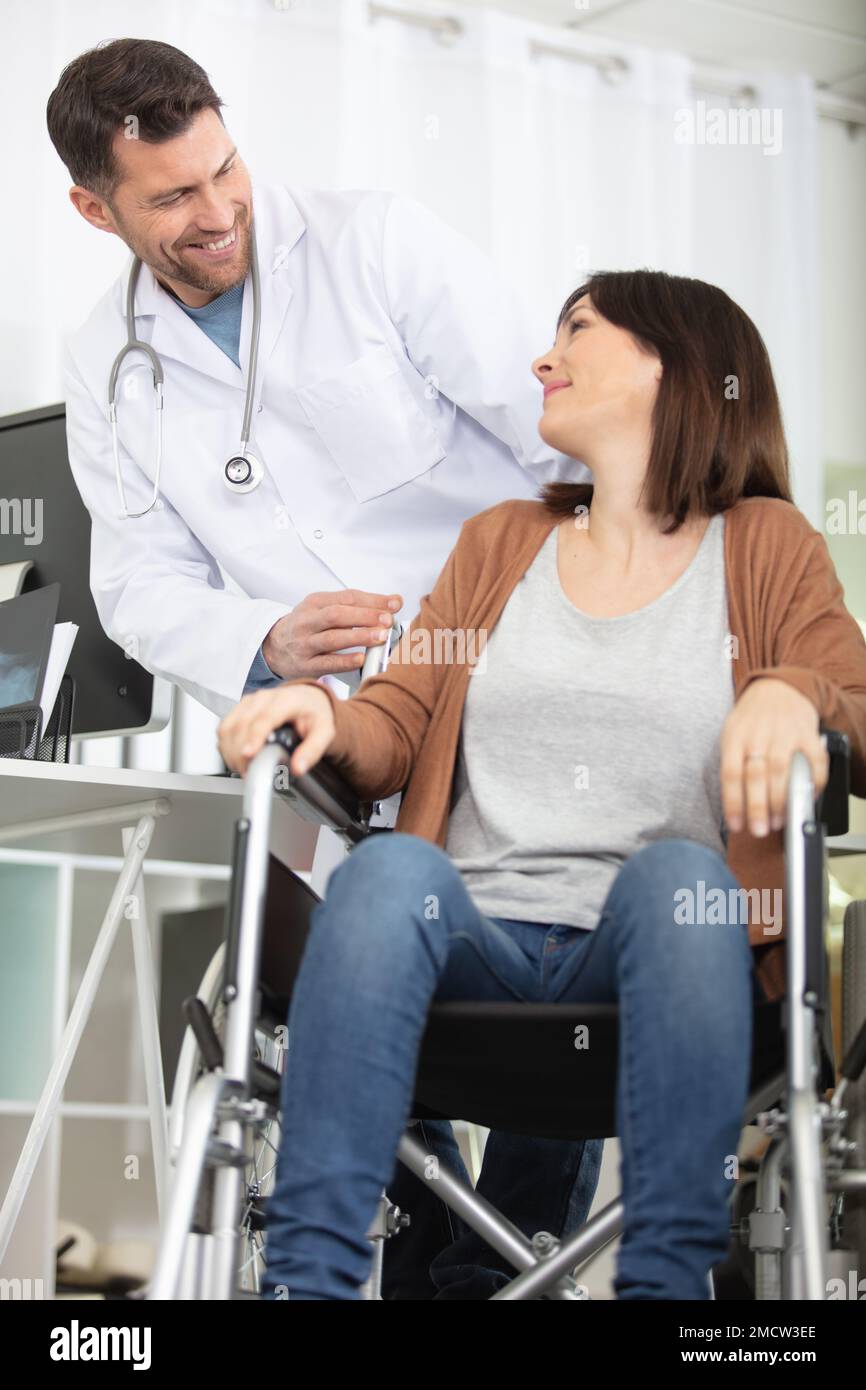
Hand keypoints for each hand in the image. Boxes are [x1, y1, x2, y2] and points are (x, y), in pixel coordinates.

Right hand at [217, 684, 335, 777]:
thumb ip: (312, 751)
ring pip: (228, 727)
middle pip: (241, 726)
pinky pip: (223, 728)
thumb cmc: (314, 713)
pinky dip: (225, 746)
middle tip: (248, 774)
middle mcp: (264, 698)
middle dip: (240, 754)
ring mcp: (249, 702)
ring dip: (230, 752)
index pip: (265, 719)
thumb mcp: (324, 732)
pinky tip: (236, 758)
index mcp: (286, 700)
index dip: (253, 737)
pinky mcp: (239, 709)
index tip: (248, 755)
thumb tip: (298, 768)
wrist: (308, 699)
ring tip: (242, 769)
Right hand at [263, 589, 402, 679]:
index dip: (372, 600)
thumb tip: (394, 603)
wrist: (272, 648)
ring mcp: (304, 644)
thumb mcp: (324, 609)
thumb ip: (357, 606)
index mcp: (315, 603)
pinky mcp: (304, 665)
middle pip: (337, 615)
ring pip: (332, 638)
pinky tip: (361, 659)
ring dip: (358, 637)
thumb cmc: (306, 627)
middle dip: (365, 616)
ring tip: (380, 637)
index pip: (346, 597)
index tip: (394, 604)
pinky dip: (345, 661)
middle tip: (387, 620)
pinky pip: (326, 663)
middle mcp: (307, 621)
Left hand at [720, 677, 827, 836]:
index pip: (730, 774)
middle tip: (759, 829)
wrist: (777, 688)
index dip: (733, 803)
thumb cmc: (751, 719)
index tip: (737, 825)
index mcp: (735, 737)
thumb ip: (733, 765)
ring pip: (781, 772)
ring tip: (779, 821)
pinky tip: (808, 798)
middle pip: (755, 776)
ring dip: (781, 801)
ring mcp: (784, 734)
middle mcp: (758, 735)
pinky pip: (814, 762)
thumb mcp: (732, 735)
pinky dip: (814, 783)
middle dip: (757, 808)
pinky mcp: (808, 734)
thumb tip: (735, 805)